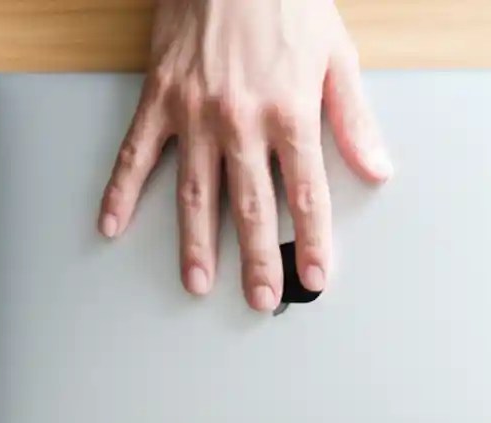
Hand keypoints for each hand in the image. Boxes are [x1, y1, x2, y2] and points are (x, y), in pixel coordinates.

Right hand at [97, 0, 391, 310]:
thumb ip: (353, 120)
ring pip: (196, 193)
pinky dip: (122, 192)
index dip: (313, 241)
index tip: (315, 277)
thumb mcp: (337, 56)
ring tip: (197, 282)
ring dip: (197, 243)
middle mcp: (241, 120)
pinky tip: (113, 225)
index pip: (306, 194)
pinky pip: (136, 153)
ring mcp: (194, 112)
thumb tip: (378, 169)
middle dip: (259, 260)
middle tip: (262, 299)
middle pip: (252, 206)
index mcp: (290, 113)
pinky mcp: (159, 97)